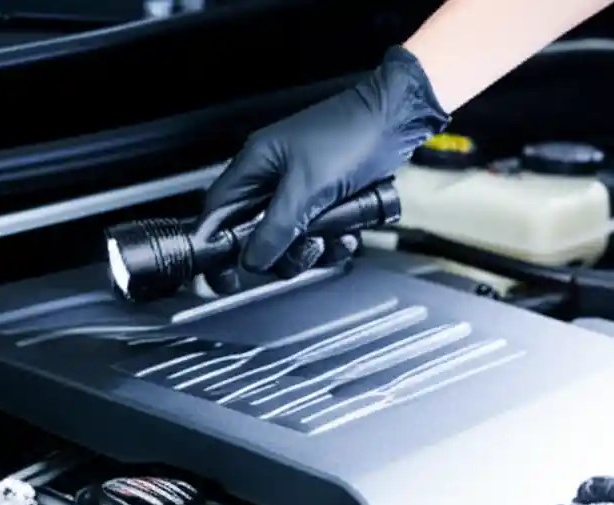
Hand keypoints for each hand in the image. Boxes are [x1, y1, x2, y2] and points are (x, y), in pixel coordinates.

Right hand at [201, 46, 447, 290]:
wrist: (398, 118)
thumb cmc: (350, 137)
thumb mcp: (309, 187)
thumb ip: (276, 227)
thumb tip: (252, 262)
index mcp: (255, 165)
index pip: (217, 212)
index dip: (215, 247)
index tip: (224, 278)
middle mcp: (272, 178)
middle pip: (255, 234)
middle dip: (281, 251)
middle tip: (305, 249)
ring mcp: (300, 189)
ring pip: (290, 238)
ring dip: (313, 248)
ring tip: (333, 238)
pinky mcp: (326, 198)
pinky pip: (318, 233)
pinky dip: (334, 240)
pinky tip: (350, 235)